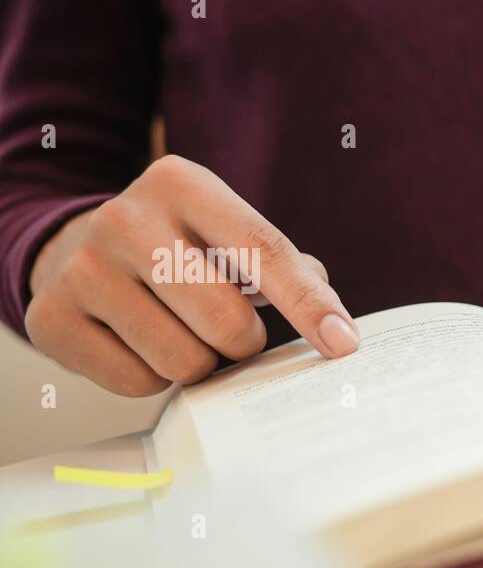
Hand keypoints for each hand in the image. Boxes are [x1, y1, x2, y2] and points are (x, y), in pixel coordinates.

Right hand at [26, 154, 359, 396]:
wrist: (74, 251)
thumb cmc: (179, 250)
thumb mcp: (226, 233)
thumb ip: (287, 268)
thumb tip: (335, 325)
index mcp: (181, 185)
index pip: (264, 252)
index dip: (309, 305)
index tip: (344, 344)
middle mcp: (125, 219)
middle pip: (227, 324)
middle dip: (243, 343)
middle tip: (227, 330)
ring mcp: (82, 269)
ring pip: (183, 361)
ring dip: (197, 363)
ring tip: (178, 331)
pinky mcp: (52, 319)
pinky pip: (137, 382)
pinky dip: (151, 378)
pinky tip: (137, 343)